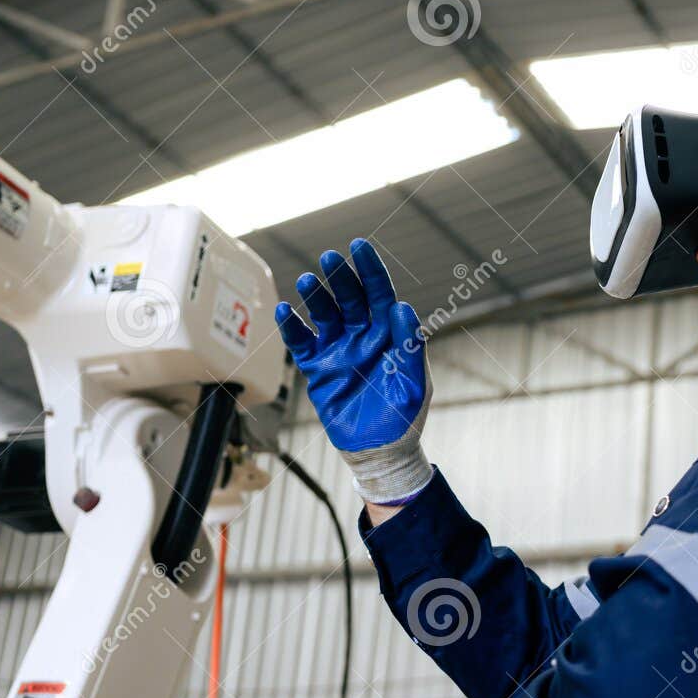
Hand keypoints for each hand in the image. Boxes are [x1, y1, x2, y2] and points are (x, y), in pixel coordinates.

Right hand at [275, 238, 432, 503]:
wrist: (379, 452)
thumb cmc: (402, 418)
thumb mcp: (413, 384)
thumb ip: (410, 347)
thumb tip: (402, 308)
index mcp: (389, 336)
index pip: (379, 294)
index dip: (370, 269)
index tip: (359, 246)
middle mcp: (362, 337)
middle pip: (350, 297)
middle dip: (340, 276)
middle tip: (329, 258)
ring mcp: (338, 351)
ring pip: (324, 314)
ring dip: (316, 296)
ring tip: (306, 280)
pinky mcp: (317, 369)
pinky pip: (301, 343)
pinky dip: (292, 327)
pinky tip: (284, 311)